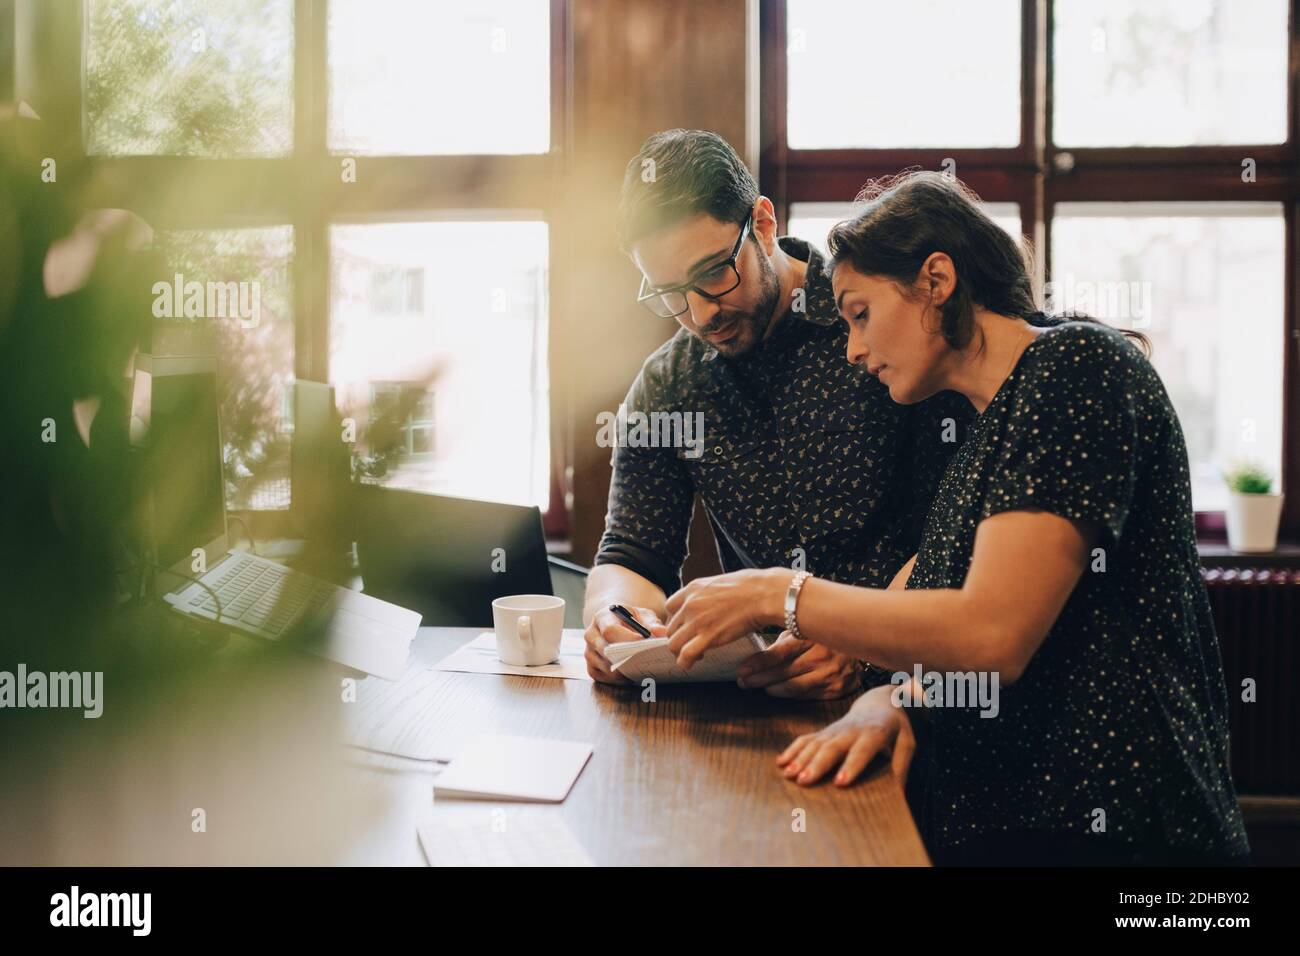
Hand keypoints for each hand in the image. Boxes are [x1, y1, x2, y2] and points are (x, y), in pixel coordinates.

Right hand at [583, 605, 666, 683]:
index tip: (644, 644)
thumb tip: (661, 633)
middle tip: (647, 661)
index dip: (627, 639)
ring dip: (625, 670)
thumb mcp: (642, 616)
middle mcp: (591, 635)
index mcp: (602, 617)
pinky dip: (620, 679)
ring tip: (643, 667)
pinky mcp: (591, 668)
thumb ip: (652, 623)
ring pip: (607, 667)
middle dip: (628, 658)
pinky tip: (632, 673)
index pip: (610, 630)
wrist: (615, 624)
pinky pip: (605, 678)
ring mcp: (588, 652)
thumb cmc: (631, 620)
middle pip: (606, 651)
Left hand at [664, 568, 789, 670]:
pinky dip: (685, 662)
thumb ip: (708, 593)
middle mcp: (690, 604)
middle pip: (671, 628)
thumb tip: (711, 602)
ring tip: (694, 654)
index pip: (670, 607)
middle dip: (679, 638)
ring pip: (674, 644)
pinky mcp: (708, 636)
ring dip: (681, 652)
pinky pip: (686, 654)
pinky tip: (691, 664)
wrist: (763, 594)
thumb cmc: (751, 587)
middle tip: (692, 643)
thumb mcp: (720, 582)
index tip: (685, 627)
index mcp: (693, 588)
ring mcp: (697, 620)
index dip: (676, 620)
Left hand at [737, 632, 859, 698]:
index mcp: (813, 637)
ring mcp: (832, 674)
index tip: (742, 670)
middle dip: (759, 678)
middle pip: (783, 672)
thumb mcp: (804, 629)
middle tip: (743, 681)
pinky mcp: (837, 689)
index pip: (780, 653)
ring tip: (756, 686)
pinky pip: (806, 696)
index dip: (758, 663)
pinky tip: (777, 691)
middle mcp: (824, 656)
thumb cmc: (824, 636)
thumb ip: (784, 640)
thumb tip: (755, 657)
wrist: (861, 645)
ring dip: (770, 688)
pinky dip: (788, 695)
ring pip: (793, 688)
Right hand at [777, 685, 916, 787]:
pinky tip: (781, 763)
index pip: (862, 750)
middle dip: (817, 764)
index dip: (851, 766)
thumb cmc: (896, 728)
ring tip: (788, 775)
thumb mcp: (908, 744)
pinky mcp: (824, 731)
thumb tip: (901, 796)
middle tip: (804, 781)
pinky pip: (806, 739)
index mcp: (874, 732)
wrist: (879, 703)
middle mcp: (851, 730)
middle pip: (832, 747)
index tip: (840, 782)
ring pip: (815, 743)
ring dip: (800, 758)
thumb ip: (902, 766)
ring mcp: (834, 729)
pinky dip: (792, 750)